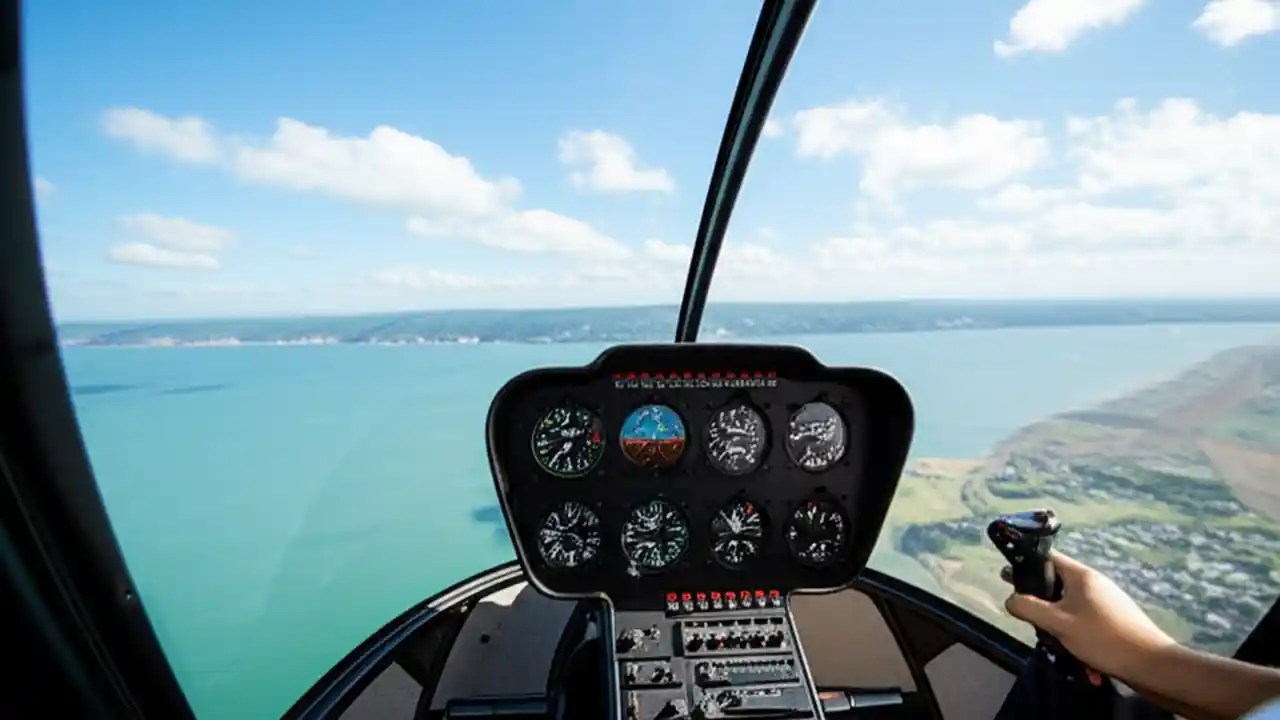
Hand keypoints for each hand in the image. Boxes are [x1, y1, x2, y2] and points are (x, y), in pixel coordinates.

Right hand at [1001, 551, 1176, 682]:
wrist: (1151, 664)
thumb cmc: (1102, 637)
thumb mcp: (1058, 623)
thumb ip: (1029, 608)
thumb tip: (1009, 599)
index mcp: (1081, 576)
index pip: (1048, 557)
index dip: (1027, 565)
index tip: (1009, 578)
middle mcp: (1094, 583)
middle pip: (1057, 584)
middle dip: (1041, 602)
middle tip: (1028, 617)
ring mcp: (1106, 601)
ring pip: (1070, 606)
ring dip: (1058, 623)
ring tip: (1053, 641)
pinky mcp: (1113, 618)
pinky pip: (1085, 620)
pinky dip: (1075, 633)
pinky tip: (1075, 653)